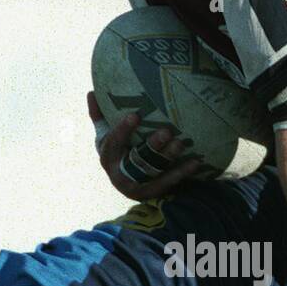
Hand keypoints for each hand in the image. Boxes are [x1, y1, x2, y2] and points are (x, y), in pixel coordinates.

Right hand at [87, 92, 203, 199]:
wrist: (128, 184)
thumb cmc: (118, 153)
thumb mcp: (107, 137)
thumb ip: (100, 117)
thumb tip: (91, 92)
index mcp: (107, 156)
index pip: (112, 143)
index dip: (123, 130)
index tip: (136, 115)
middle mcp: (119, 173)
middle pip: (137, 159)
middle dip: (152, 146)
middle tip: (167, 132)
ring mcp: (136, 185)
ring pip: (154, 171)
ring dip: (168, 157)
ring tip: (181, 144)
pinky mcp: (151, 193)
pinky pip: (168, 183)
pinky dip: (182, 172)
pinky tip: (195, 162)